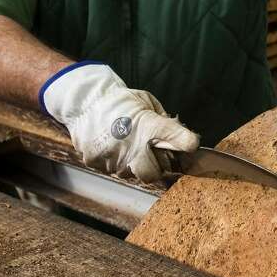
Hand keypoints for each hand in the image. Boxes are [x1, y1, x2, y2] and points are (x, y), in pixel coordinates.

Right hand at [40, 62, 198, 181]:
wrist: (85, 102)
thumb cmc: (120, 102)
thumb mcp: (146, 102)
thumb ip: (164, 121)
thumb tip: (180, 137)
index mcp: (146, 125)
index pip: (173, 137)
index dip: (185, 142)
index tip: (191, 144)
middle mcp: (131, 145)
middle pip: (153, 174)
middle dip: (155, 168)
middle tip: (152, 154)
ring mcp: (112, 157)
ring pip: (132, 174)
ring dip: (135, 165)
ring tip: (128, 146)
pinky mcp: (96, 163)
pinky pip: (114, 170)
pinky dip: (117, 162)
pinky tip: (114, 147)